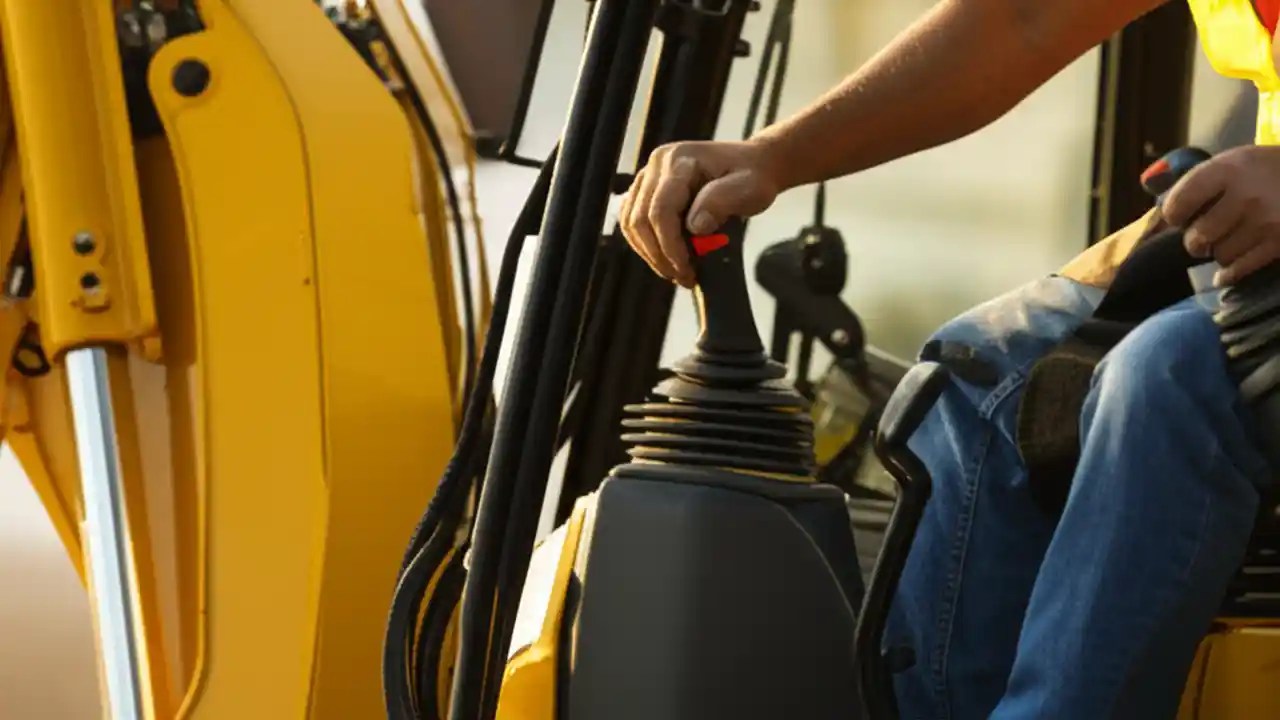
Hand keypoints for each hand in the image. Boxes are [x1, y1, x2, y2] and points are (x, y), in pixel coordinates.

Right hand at [619, 139, 783, 287]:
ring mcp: (649, 176)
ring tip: (676, 272)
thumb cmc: (753, 176)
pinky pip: (633, 221)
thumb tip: (695, 227)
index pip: (661, 209)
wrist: (752, 164)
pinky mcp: (647, 189)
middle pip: (639, 218)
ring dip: (650, 253)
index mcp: (679, 160)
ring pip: (631, 222)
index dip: (669, 245)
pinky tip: (668, 258)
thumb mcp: (749, 188)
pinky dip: (647, 245)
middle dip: (658, 255)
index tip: (687, 270)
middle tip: (683, 277)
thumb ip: (722, 203)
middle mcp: (657, 164)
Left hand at [1164, 145, 1279, 285]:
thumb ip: (1197, 179)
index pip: (1179, 203)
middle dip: (1197, 240)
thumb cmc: (1269, 170)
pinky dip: (1230, 272)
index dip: (1175, 215)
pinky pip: (1239, 269)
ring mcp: (1266, 221)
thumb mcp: (1235, 161)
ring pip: (1220, 255)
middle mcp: (1246, 195)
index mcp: (1229, 169)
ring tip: (1232, 239)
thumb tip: (1152, 190)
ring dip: (1220, 252)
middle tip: (1205, 236)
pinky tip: (1229, 268)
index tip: (1182, 216)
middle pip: (1198, 236)